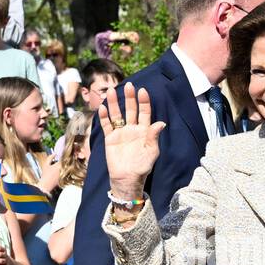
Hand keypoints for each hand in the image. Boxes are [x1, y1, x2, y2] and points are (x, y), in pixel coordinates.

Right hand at [99, 83, 163, 198]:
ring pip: (117, 114)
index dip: (143, 102)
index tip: (142, 91)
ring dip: (114, 103)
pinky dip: (104, 117)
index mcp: (144, 130)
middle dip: (130, 98)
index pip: (144, 112)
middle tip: (129, 85)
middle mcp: (132, 129)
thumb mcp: (152, 151)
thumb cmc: (142, 166)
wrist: (128, 179)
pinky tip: (102, 107)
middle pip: (130, 110)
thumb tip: (161, 123)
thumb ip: (154, 136)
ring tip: (111, 91)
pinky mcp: (110, 139)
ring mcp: (120, 133)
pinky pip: (107, 125)